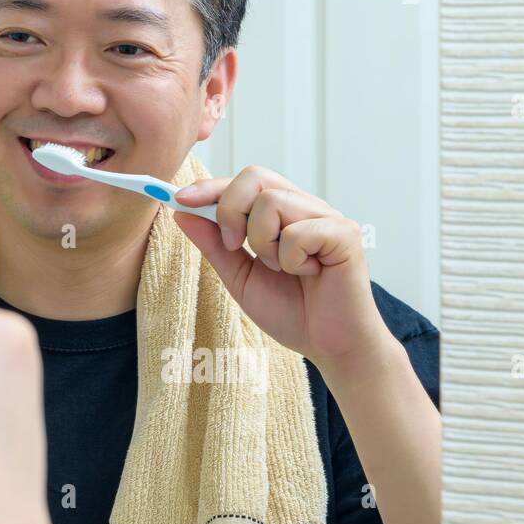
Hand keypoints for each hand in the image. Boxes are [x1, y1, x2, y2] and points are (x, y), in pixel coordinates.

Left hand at [172, 165, 394, 375]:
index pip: (242, 182)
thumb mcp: (239, 276)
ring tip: (280, 268)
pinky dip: (290, 258)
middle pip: (255, 176)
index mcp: (282, 213)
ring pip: (272, 201)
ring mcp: (327, 217)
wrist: (329, 346)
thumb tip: (181, 211)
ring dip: (262, 242)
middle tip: (234, 246)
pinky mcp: (345, 234)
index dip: (209, 187)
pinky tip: (306, 273)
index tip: (179, 200)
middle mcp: (305, 207)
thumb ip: (213, 244)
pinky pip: (298, 231)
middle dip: (230, 210)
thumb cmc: (292, 311)